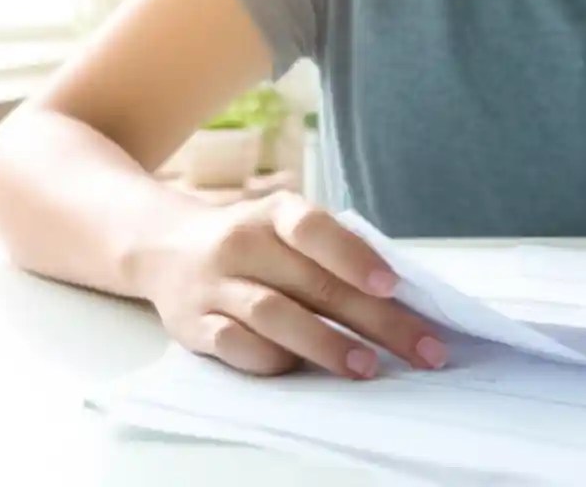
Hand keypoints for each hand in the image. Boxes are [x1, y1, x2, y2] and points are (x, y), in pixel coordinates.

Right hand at [134, 192, 447, 377]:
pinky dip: (273, 361)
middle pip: (314, 285)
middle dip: (375, 320)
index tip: (393, 286)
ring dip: (326, 346)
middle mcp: (242, 243)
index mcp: (276, 213)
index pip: (316, 230)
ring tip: (367, 367)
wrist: (165, 247)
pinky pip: (236, 347)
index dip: (355, 257)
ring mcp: (215, 285)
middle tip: (421, 349)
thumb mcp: (288, 229)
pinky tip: (304, 372)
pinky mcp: (193, 325)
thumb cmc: (255, 244)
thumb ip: (336, 253)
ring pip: (274, 317)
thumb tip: (404, 298)